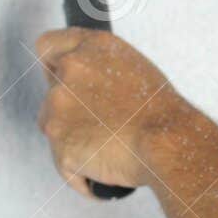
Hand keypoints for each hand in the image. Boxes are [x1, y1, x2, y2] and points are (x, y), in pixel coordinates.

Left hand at [35, 29, 188, 196]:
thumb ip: (102, 69)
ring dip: (76, 141)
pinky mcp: (59, 143)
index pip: (48, 45)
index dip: (54, 66)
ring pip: (54, 129)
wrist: (169, 143)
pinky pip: (65, 164)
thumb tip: (90, 85)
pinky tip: (108, 168)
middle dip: (70, 112)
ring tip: (111, 149)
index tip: (61, 80)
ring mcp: (58, 107)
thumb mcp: (136, 71)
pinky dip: (83, 172)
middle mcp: (70, 70)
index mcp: (92, 48)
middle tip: (102, 125)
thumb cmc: (163, 113)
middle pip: (51, 94)